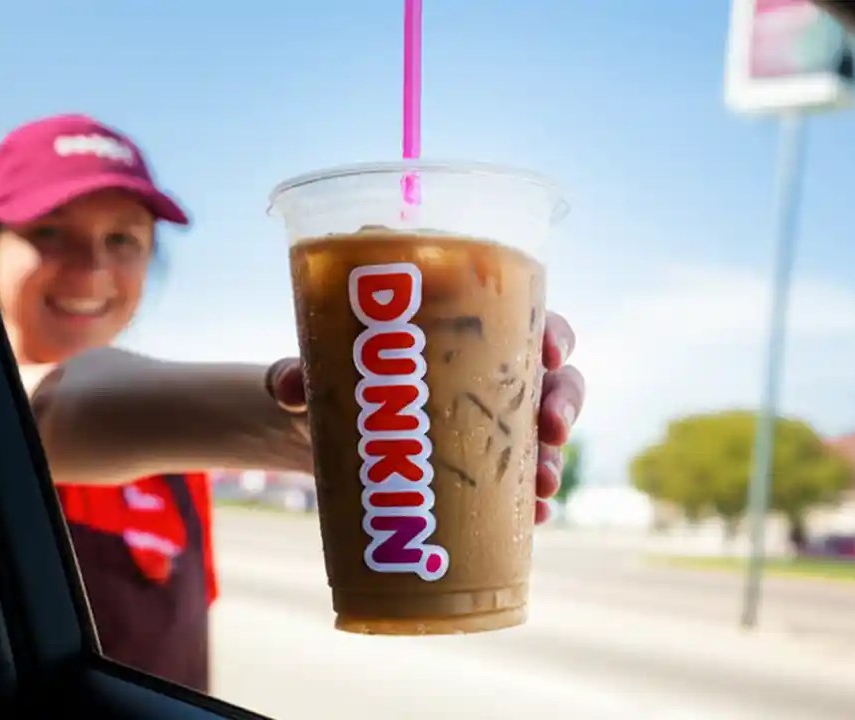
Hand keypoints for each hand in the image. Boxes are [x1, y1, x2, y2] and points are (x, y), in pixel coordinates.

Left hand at [265, 311, 585, 524]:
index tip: (550, 354)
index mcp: (467, 330)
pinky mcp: (482, 471)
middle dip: (563, 404)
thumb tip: (291, 385)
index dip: (553, 335)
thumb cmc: (327, 380)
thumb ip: (300, 372)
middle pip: (553, 380)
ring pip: (545, 434)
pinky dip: (531, 502)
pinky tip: (536, 516)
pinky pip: (520, 484)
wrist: (317, 436)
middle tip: (551, 428)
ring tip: (542, 487)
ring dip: (552, 458)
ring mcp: (493, 425)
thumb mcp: (315, 371)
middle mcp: (492, 374)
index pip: (530, 320)